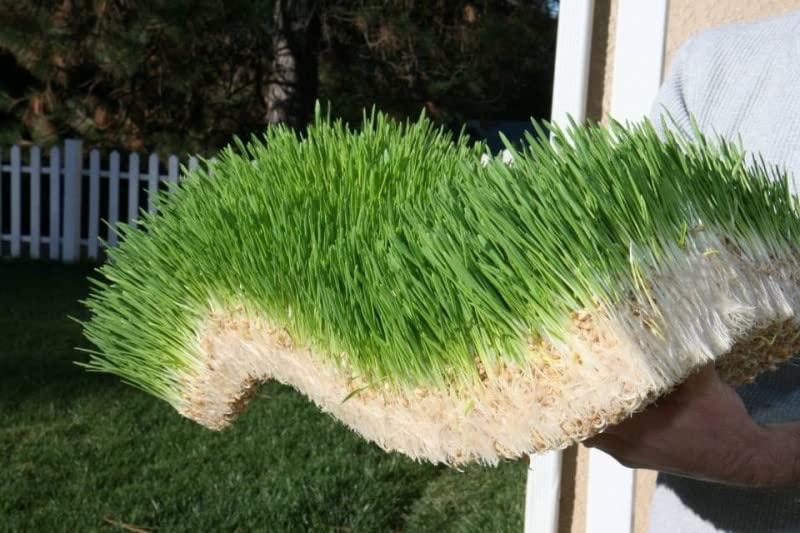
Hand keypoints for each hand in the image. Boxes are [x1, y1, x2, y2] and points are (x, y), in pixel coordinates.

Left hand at [584, 363, 799, 486]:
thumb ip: (677, 356)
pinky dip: (601, 423)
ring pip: (593, 435)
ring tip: (583, 385)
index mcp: (639, 430)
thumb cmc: (722, 420)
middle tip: (572, 373)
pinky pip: (607, 441)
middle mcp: (628, 448)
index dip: (579, 389)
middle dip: (576, 400)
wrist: (744, 458)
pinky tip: (605, 402)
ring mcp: (630, 456)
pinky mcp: (636, 459)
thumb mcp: (702, 382)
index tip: (572, 367)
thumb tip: (659, 321)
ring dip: (588, 412)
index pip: (593, 410)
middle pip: (584, 425)